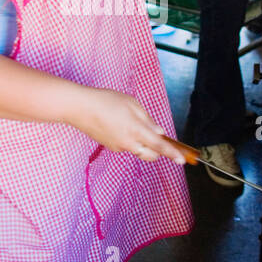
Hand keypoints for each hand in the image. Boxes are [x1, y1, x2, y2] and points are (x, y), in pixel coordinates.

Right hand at [67, 88, 186, 163]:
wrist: (80, 108)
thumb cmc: (105, 101)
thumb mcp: (131, 103)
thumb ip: (147, 119)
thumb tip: (158, 131)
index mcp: (136, 130)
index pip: (159, 146)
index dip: (172, 153)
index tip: (182, 160)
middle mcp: (128, 143)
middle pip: (151, 155)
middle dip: (157, 150)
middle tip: (155, 135)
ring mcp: (118, 147)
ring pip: (138, 150)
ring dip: (142, 143)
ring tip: (130, 122)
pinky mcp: (110, 147)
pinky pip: (127, 147)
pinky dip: (130, 140)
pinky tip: (119, 125)